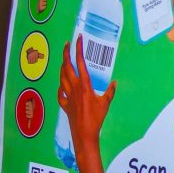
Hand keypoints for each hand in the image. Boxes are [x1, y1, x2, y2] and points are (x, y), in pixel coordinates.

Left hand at [56, 35, 116, 149]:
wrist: (84, 133)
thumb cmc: (96, 118)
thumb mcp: (106, 103)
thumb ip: (109, 91)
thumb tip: (114, 82)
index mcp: (84, 85)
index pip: (80, 63)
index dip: (79, 50)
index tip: (78, 39)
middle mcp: (73, 88)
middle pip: (66, 67)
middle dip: (65, 54)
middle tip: (67, 45)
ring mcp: (67, 95)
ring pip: (61, 77)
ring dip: (62, 67)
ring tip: (64, 61)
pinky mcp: (64, 104)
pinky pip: (59, 93)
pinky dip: (60, 87)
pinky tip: (61, 86)